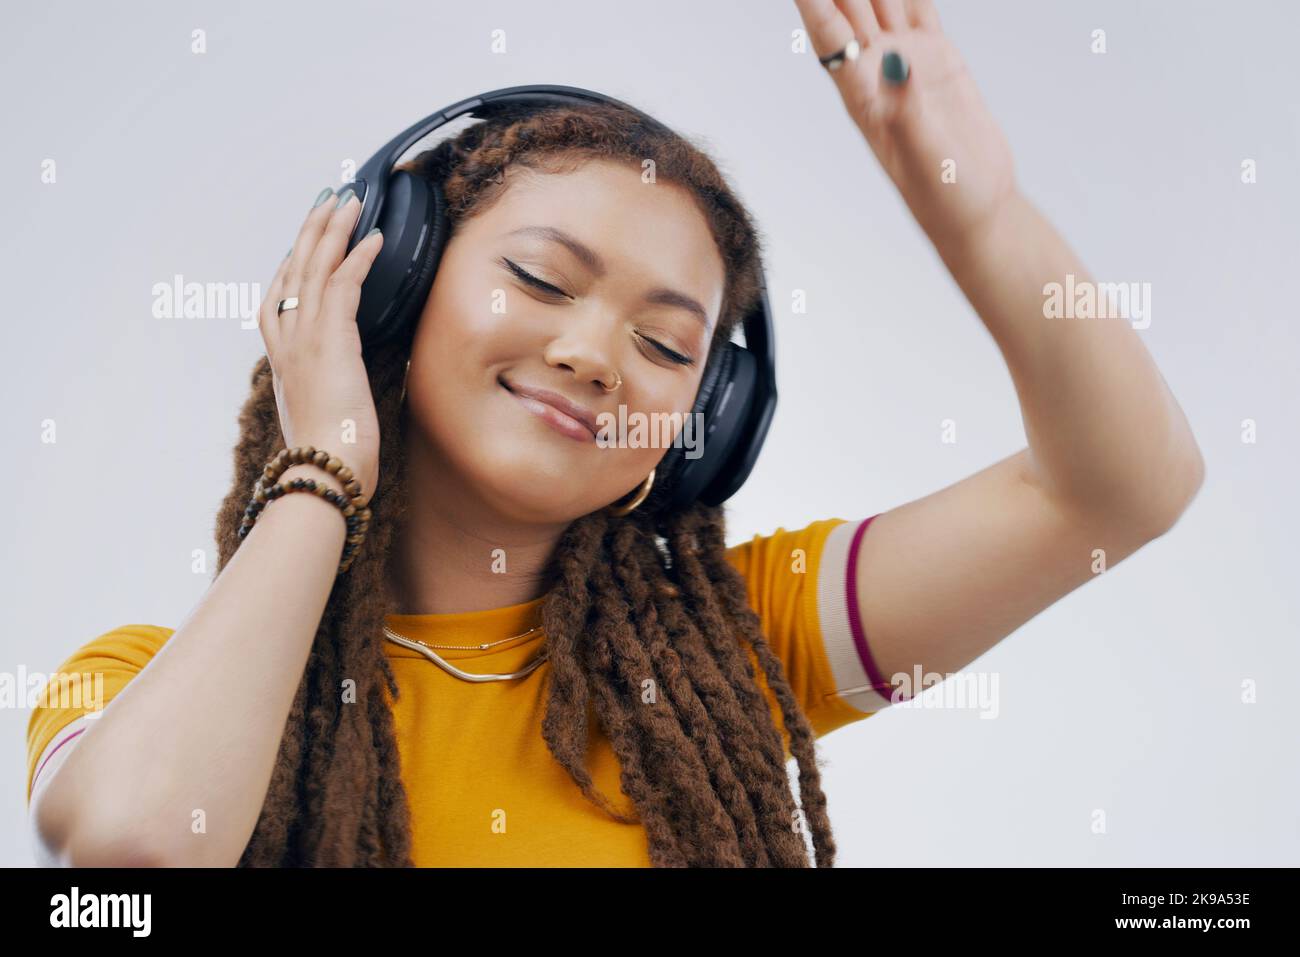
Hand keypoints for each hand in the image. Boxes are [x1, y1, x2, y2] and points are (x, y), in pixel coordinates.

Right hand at [258, 187, 384, 496]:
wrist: (322, 473)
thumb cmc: (329, 455)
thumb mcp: (322, 414)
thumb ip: (326, 389)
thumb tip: (339, 385)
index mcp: (283, 358)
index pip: (281, 294)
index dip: (296, 259)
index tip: (310, 234)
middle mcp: (287, 342)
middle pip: (295, 269)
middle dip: (313, 230)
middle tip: (331, 198)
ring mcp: (305, 339)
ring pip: (315, 268)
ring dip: (335, 230)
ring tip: (352, 201)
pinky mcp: (331, 342)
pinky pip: (343, 287)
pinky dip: (358, 259)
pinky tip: (374, 239)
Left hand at [794, 0, 1017, 249]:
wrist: (976, 210)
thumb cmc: (946, 199)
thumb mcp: (928, 159)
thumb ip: (910, 112)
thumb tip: (895, 65)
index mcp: (863, 97)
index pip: (829, 37)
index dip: (813, 1)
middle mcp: (877, 71)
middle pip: (848, 7)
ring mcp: (906, 61)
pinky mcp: (936, 59)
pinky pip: (920, 6)